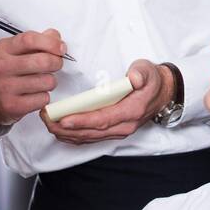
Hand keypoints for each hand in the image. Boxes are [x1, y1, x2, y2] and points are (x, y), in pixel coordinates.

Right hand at [0, 28, 65, 132]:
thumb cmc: (5, 72)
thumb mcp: (13, 51)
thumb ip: (35, 42)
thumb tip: (55, 36)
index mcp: (3, 50)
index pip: (30, 40)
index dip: (51, 43)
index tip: (61, 48)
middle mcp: (2, 67)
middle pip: (43, 61)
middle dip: (57, 62)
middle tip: (55, 64)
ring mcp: (6, 87)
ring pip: (47, 81)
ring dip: (50, 82)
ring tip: (41, 81)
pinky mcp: (13, 105)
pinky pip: (43, 99)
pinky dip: (44, 97)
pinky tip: (34, 94)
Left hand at [41, 59, 171, 144]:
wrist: (162, 93)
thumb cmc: (151, 81)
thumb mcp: (148, 71)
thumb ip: (141, 74)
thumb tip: (134, 78)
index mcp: (132, 111)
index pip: (103, 119)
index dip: (82, 120)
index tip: (63, 119)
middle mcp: (125, 126)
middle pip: (92, 132)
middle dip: (66, 128)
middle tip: (46, 120)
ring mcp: (119, 131)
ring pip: (89, 137)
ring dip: (67, 133)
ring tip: (48, 124)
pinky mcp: (114, 132)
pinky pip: (91, 138)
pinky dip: (74, 136)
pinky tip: (60, 131)